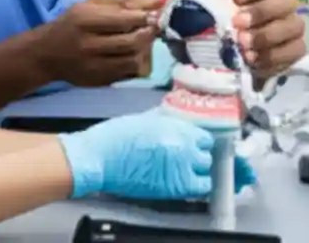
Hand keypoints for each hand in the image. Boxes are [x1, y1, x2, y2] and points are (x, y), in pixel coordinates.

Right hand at [38, 0, 161, 86]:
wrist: (46, 54)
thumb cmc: (73, 23)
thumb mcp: (92, 5)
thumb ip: (124, 1)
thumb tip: (157, 1)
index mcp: (84, 20)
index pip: (122, 20)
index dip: (145, 17)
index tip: (156, 14)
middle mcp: (88, 45)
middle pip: (131, 42)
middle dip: (149, 33)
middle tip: (154, 27)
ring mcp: (94, 67)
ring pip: (133, 61)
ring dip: (146, 50)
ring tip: (145, 41)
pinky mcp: (100, 82)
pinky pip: (130, 74)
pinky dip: (139, 64)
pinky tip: (135, 54)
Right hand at [57, 110, 256, 199]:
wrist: (100, 157)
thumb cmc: (116, 137)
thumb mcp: (145, 119)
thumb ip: (167, 119)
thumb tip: (180, 119)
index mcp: (177, 125)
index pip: (206, 135)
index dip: (204, 143)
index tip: (202, 147)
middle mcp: (184, 144)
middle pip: (208, 153)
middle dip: (202, 157)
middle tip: (193, 161)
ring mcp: (181, 166)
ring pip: (207, 171)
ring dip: (201, 172)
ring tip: (188, 172)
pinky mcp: (174, 186)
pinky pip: (199, 188)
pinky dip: (197, 187)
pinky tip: (186, 184)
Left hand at [230, 0, 306, 82]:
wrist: (233, 49)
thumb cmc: (230, 19)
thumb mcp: (222, 6)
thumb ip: (221, 0)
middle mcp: (288, 8)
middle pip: (286, 4)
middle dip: (260, 13)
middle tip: (237, 23)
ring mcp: (294, 30)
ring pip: (294, 28)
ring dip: (266, 36)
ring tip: (242, 43)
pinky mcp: (295, 51)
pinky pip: (293, 52)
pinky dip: (271, 56)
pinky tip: (251, 58)